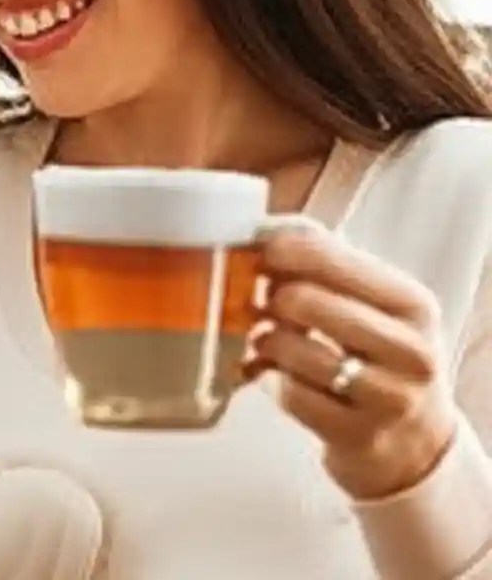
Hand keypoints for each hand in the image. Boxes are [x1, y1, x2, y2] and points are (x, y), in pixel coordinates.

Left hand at [245, 225, 458, 499]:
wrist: (412, 440)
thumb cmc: (379, 356)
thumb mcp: (375, 307)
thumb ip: (328, 267)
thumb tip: (265, 231)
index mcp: (412, 304)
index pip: (330, 257)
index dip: (280, 251)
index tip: (258, 253)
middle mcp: (410, 350)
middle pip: (304, 301)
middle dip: (268, 299)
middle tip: (261, 305)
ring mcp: (388, 398)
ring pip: (290, 349)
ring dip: (264, 342)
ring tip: (267, 341)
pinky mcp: (358, 436)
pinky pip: (287, 394)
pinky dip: (267, 379)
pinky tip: (271, 374)